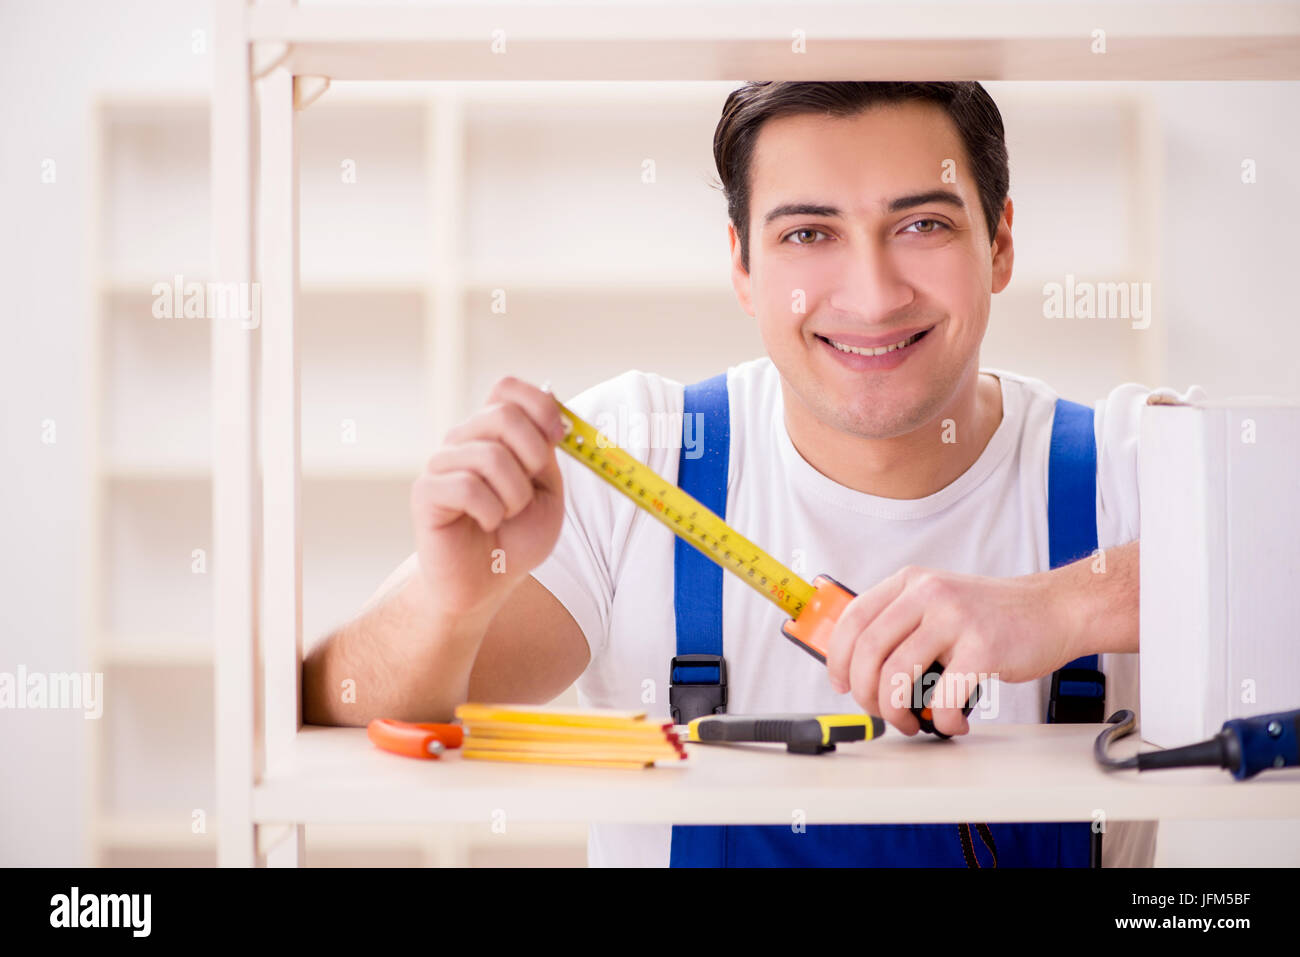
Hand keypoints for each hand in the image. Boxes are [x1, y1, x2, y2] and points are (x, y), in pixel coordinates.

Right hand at [410, 376, 567, 620]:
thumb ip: (548, 449)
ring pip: (490, 456)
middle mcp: (464, 440)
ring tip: (504, 516)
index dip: (538, 405)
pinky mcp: (426, 491)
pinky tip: (484, 524)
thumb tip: (552, 399)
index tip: (557, 436)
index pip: (506, 388)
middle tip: (529, 493)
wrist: (487, 583)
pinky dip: (490, 513)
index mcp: (493, 434)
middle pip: (503, 414)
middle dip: (533, 457)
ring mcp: (442, 463)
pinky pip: (468, 487)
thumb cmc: (516, 537)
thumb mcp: (548, 491)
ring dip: (514, 497)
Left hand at [824, 565, 1072, 736]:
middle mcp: (928, 594)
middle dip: (866, 693)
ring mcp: (956, 619)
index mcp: (910, 582)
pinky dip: (941, 721)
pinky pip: (943, 697)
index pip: (854, 618)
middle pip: (869, 650)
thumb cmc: (992, 616)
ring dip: (896, 712)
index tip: (841, 684)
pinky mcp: (983, 648)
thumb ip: (902, 623)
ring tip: (911, 722)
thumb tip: (859, 667)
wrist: (1053, 610)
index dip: (838, 657)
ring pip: (897, 676)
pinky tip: (952, 721)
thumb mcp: (938, 601)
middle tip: (879, 712)